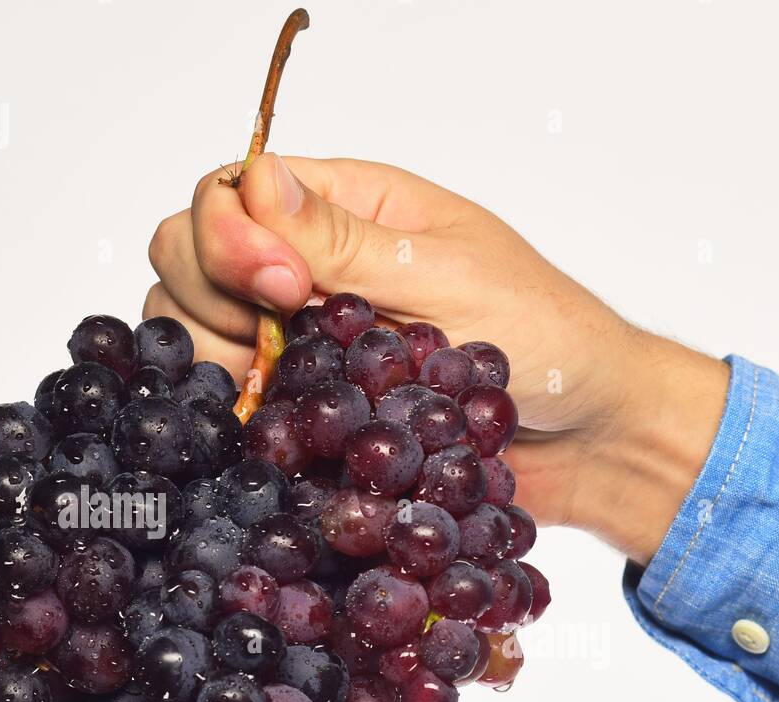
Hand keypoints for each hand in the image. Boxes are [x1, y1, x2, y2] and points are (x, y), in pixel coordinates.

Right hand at [146, 154, 728, 564]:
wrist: (589, 438)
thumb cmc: (546, 339)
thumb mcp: (448, 278)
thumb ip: (345, 247)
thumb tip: (254, 185)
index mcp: (348, 209)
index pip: (230, 194)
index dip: (228, 236)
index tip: (285, 288)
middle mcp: (313, 272)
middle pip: (189, 261)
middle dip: (208, 298)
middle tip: (276, 346)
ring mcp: (308, 348)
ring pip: (202, 339)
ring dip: (216, 363)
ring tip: (275, 393)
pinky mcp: (318, 418)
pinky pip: (247, 414)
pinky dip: (240, 422)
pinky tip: (271, 434)